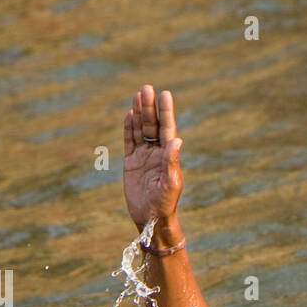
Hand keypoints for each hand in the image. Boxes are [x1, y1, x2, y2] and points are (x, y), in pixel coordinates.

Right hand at [122, 84, 183, 230]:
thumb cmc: (164, 203)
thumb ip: (171, 161)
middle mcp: (157, 153)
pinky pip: (129, 142)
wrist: (151, 219)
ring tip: (138, 95)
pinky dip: (129, 128)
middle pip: (152, 125)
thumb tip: (177, 140)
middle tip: (147, 88)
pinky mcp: (132, 163)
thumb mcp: (170, 183)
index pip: (167, 129)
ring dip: (140, 113)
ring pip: (141, 130)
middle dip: (150, 107)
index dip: (165, 112)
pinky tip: (129, 114)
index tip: (165, 94)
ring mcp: (144, 156)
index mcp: (168, 156)